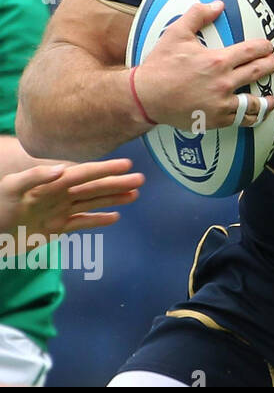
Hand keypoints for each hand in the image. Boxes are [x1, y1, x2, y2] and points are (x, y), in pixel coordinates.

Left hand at [0, 158, 142, 236]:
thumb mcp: (11, 187)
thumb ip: (34, 176)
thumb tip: (62, 169)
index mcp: (51, 183)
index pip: (83, 173)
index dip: (104, 169)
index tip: (126, 164)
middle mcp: (60, 195)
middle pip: (93, 188)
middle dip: (117, 183)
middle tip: (141, 179)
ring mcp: (59, 212)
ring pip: (92, 203)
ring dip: (113, 199)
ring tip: (135, 195)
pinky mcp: (56, 228)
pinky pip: (82, 223)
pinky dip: (98, 220)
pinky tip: (115, 217)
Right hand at [132, 1, 273, 130]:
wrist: (144, 97)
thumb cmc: (160, 66)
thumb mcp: (176, 34)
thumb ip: (197, 15)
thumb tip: (217, 5)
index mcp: (217, 60)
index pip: (252, 51)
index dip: (264, 47)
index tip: (268, 46)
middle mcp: (224, 82)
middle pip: (258, 71)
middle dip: (271, 65)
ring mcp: (221, 103)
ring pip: (254, 102)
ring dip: (267, 99)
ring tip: (271, 98)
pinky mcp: (216, 119)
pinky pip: (241, 119)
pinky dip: (251, 117)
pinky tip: (255, 114)